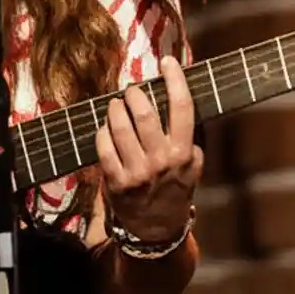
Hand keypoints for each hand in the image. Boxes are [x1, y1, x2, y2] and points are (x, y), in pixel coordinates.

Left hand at [95, 55, 202, 242]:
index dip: (175, 80)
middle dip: (135, 95)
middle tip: (131, 90)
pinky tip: (105, 129)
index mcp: (184, 153)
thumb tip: (178, 103)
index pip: (182, 108)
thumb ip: (189, 139)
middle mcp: (161, 161)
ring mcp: (137, 172)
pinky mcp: (115, 182)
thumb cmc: (174, 191)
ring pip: (120, 128)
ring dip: (115, 109)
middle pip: (145, 114)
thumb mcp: (192, 168)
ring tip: (116, 104)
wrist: (157, 231)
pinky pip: (103, 147)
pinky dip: (102, 132)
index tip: (167, 61)